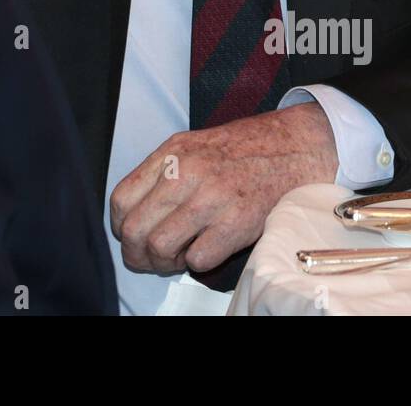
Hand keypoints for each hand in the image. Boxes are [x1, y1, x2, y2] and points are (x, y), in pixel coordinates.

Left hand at [109, 103, 337, 273]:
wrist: (291, 149)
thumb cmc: (240, 151)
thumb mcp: (191, 147)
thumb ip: (160, 174)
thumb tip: (132, 213)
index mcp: (172, 153)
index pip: (121, 199)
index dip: (119, 227)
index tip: (129, 235)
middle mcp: (187, 173)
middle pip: (135, 229)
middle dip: (136, 253)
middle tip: (148, 258)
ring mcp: (212, 199)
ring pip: (160, 248)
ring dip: (163, 262)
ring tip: (177, 256)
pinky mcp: (236, 223)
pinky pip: (197, 260)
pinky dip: (196, 263)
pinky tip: (204, 250)